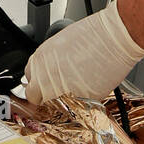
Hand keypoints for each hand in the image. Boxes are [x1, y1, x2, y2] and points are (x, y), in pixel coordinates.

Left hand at [22, 2, 143, 104]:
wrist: (113, 38)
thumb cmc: (92, 35)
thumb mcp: (59, 45)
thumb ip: (48, 63)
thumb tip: (49, 72)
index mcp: (38, 62)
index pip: (30, 81)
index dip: (40, 83)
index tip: (47, 84)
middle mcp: (45, 79)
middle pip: (36, 98)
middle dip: (46, 97)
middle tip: (60, 91)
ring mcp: (59, 92)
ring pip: (55, 107)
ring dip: (62, 102)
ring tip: (77, 89)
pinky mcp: (77, 102)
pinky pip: (74, 108)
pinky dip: (79, 103)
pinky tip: (88, 89)